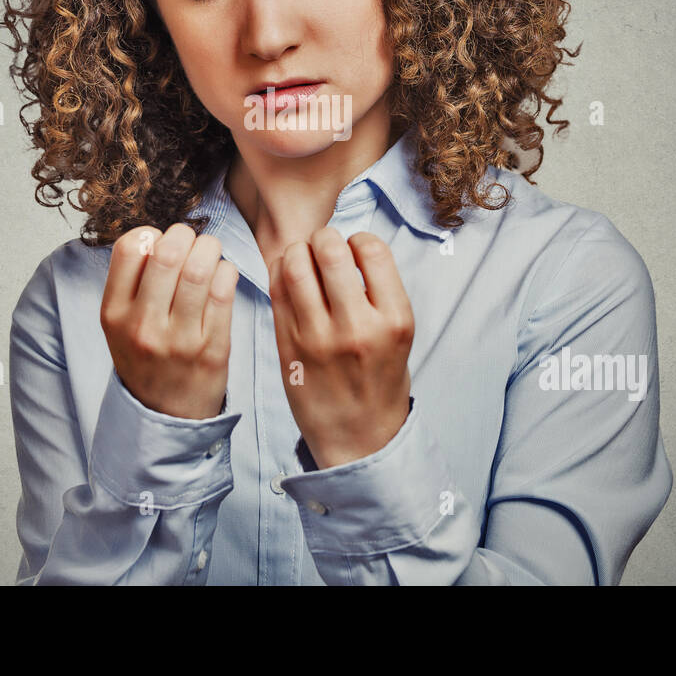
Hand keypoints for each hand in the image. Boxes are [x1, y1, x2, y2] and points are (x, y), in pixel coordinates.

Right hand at [100, 223, 238, 419]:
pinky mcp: (213, 348)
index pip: (130, 249)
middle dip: (186, 236)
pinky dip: (227, 271)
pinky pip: (224, 291)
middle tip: (192, 241)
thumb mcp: (119, 325)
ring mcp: (179, 339)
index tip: (161, 241)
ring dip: (210, 249)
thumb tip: (159, 235)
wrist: (165, 416)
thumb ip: (131, 283)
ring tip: (210, 253)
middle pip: (169, 253)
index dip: (151, 234)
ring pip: (200, 269)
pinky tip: (222, 275)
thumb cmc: (146, 359)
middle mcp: (143, 326)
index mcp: (114, 314)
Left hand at [268, 227, 413, 468]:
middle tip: (322, 247)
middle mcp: (357, 326)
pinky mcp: (288, 346)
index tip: (354, 248)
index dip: (358, 238)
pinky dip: (279, 271)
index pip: (372, 249)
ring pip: (295, 265)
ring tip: (302, 258)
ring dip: (297, 251)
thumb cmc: (380, 379)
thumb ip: (380, 292)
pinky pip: (276, 290)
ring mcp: (318, 337)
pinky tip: (288, 276)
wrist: (359, 438)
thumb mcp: (399, 335)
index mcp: (395, 319)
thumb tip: (349, 245)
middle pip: (329, 249)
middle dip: (323, 238)